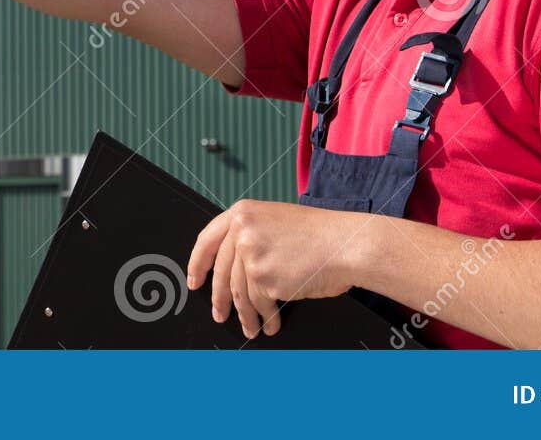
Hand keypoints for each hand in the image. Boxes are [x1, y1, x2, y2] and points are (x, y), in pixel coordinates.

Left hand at [186, 199, 365, 338]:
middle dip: (219, 298)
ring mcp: (252, 254)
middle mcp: (242, 231)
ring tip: (251, 327)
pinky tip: (272, 324)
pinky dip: (265, 318)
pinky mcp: (265, 278)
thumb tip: (233, 268)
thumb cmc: (320, 235)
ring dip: (246, 316)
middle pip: (221, 272)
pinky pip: (260, 304)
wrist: (346, 244)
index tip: (194, 280)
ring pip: (239, 293)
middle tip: (219, 314)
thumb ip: (250, 236)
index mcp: (242, 212)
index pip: (207, 240)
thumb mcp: (276, 222)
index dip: (197, 263)